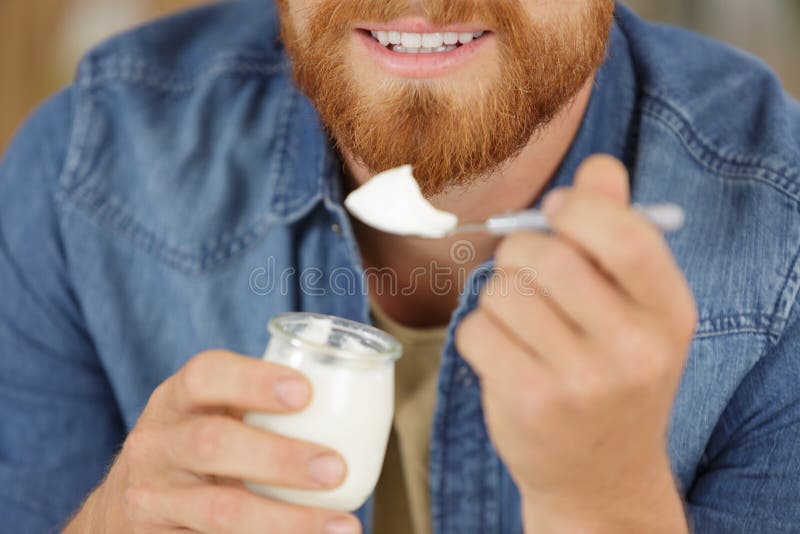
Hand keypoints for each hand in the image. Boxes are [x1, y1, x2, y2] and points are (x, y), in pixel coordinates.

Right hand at [64, 350, 360, 533]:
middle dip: (281, 458)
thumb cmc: (195, 448)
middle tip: (336, 469)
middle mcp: (156, 444)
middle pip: (214, 444)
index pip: (207, 376)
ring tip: (342, 526)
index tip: (306, 393)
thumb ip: (258, 407)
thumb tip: (357, 409)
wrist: (126, 508)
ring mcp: (150, 498)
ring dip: (287, 521)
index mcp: (177, 398)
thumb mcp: (209, 415)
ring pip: (218, 510)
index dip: (255, 381)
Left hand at [455, 155, 696, 531]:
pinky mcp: (528, 402)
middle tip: (527, 271)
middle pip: (545, 255)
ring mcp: (580, 381)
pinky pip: (475, 330)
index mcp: (668, 311)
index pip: (624, 232)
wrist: (599, 474)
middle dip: (521, 251)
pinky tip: (504, 353)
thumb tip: (597, 165)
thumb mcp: (636, 309)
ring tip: (520, 321)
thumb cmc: (613, 372)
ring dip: (498, 295)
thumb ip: (618, 231)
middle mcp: (633, 347)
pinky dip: (478, 332)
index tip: (557, 213)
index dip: (576, 208)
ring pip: (502, 291)